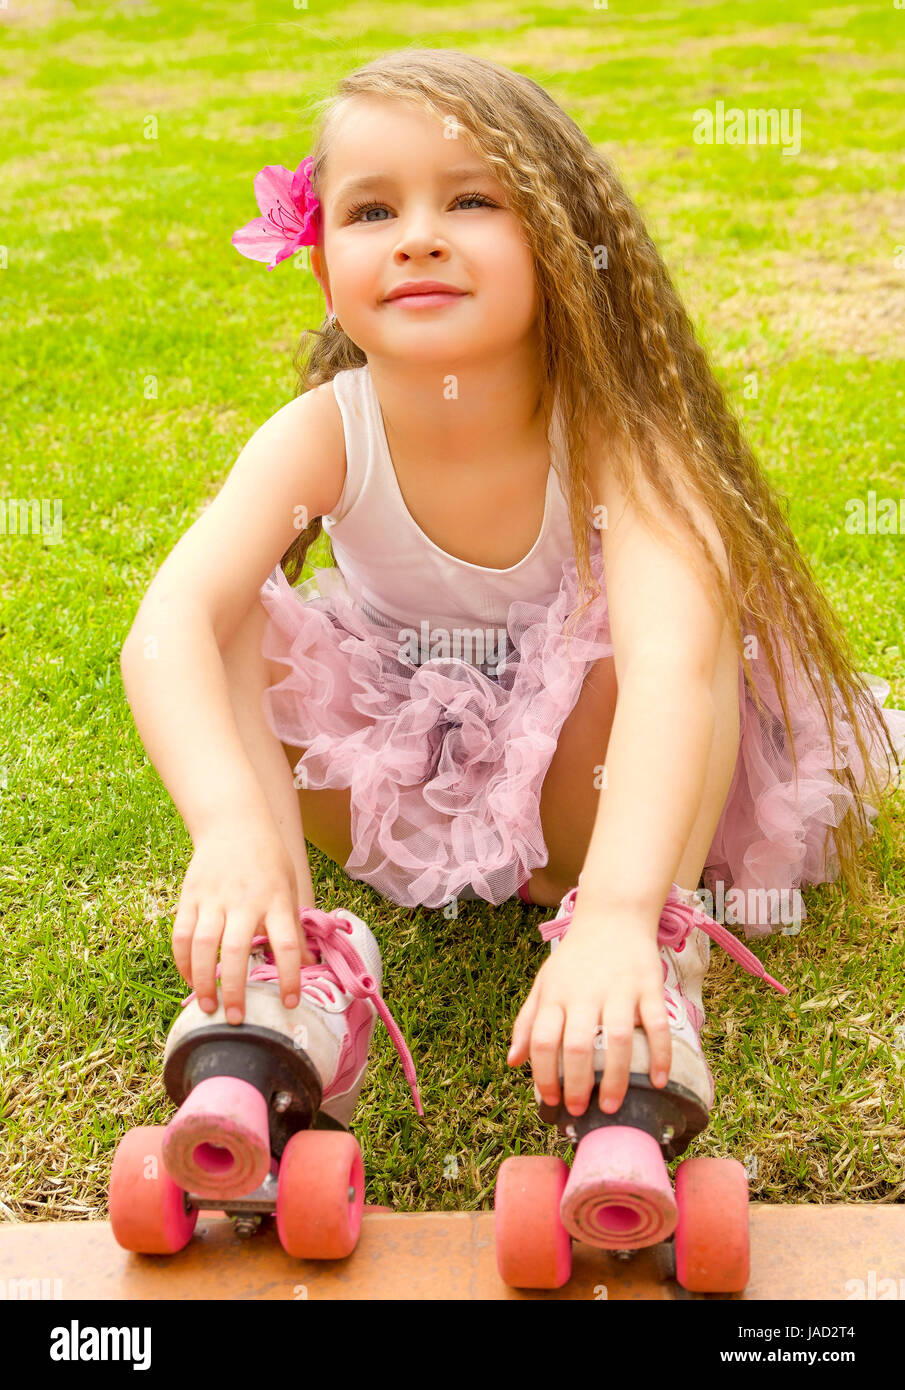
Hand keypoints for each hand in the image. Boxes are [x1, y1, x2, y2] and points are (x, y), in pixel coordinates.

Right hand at [171, 813, 316, 1023]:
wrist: (234, 824)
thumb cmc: (268, 861)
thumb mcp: (290, 888)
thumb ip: (294, 927)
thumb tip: (309, 964)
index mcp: (275, 899)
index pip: (286, 943)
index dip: (289, 976)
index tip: (290, 1003)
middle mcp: (244, 900)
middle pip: (236, 949)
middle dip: (235, 988)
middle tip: (236, 1019)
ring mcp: (213, 898)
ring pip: (202, 944)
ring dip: (203, 980)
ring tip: (207, 1006)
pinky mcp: (189, 896)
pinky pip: (181, 933)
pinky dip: (182, 960)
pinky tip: (189, 979)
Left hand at [506, 907, 671, 1115]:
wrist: (613, 916)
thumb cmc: (575, 958)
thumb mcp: (544, 982)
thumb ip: (527, 1021)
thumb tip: (513, 1061)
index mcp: (555, 994)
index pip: (542, 1041)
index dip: (544, 1076)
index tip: (551, 1101)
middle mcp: (585, 993)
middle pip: (578, 1046)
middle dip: (577, 1085)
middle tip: (579, 1110)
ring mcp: (619, 990)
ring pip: (617, 1041)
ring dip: (615, 1079)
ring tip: (611, 1107)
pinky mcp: (649, 987)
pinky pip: (657, 1026)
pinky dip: (660, 1056)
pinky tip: (659, 1082)